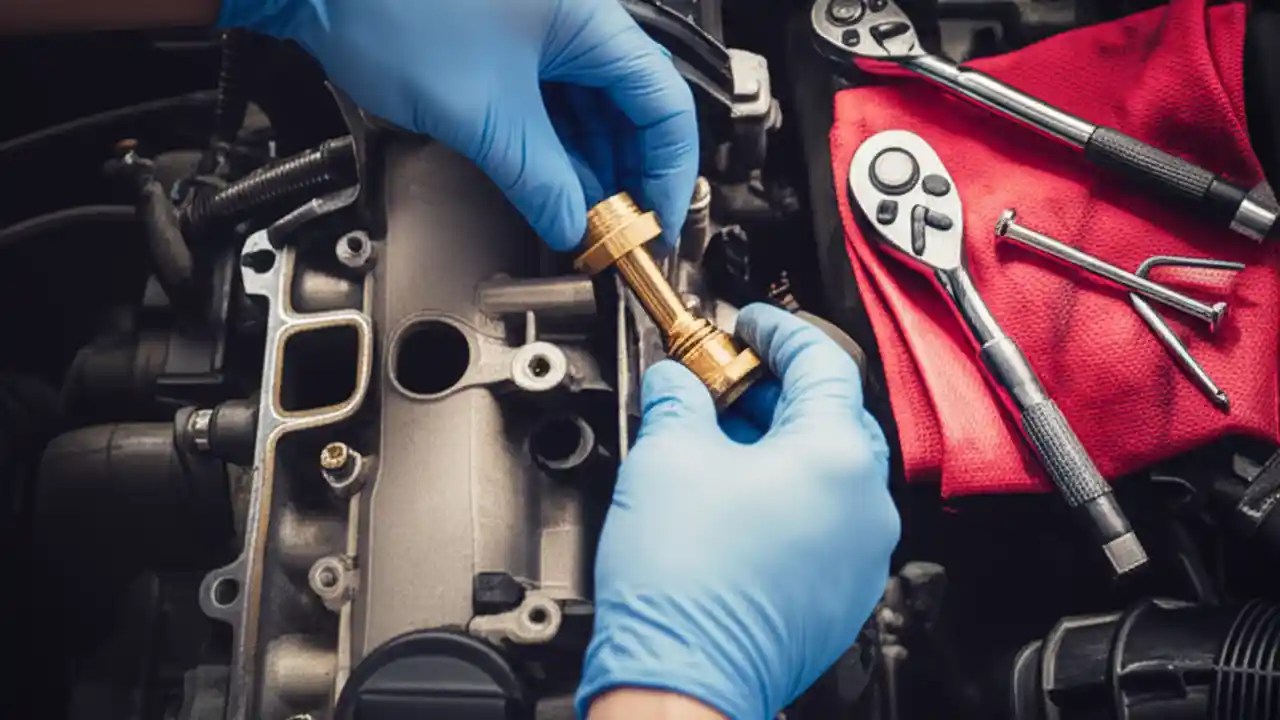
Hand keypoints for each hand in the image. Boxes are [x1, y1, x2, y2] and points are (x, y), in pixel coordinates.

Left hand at [217, 0, 698, 250]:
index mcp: (590, 19)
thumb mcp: (484, 116)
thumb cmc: (390, 9)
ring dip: (589, 169)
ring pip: (589, 110)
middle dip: (627, 177)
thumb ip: (539, 180)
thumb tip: (572, 224)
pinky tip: (550, 185)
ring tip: (582, 220)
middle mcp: (573, 19)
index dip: (667, 173)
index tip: (654, 224)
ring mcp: (539, 30)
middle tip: (615, 233)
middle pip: (630, 110)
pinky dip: (554, 148)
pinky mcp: (504, 44)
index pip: (664, 104)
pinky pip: (549, 104)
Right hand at [578, 304, 898, 719]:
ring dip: (778, 441)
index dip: (778, 329)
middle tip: (725, 380)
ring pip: (828, 470)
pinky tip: (735, 495)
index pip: (822, 360)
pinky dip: (786, 493)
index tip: (750, 323)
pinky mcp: (840, 592)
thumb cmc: (685, 585)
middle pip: (832, 414)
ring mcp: (860, 554)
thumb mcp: (667, 456)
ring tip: (718, 438)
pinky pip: (824, 520)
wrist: (683, 679)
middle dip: (776, 388)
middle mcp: (866, 504)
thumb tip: (679, 381)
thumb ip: (679, 397)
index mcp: (836, 456)